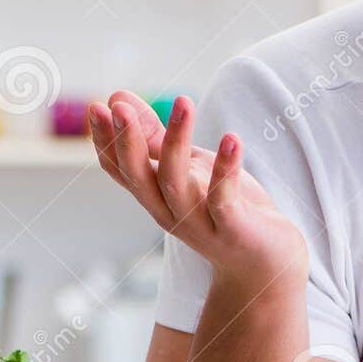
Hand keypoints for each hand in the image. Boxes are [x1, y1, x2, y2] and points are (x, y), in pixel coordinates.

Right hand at [87, 91, 309, 298]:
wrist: (267, 265)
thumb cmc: (226, 210)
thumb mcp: (189, 169)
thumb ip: (154, 138)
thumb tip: (118, 96)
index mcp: (155, 196)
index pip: (119, 169)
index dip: (104, 141)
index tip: (96, 106)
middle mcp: (169, 212)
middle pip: (139, 177)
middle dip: (127, 142)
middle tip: (117, 107)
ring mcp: (199, 223)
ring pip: (176, 183)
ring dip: (176, 142)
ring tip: (183, 102)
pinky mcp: (232, 229)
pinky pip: (223, 199)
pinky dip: (226, 169)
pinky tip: (232, 139)